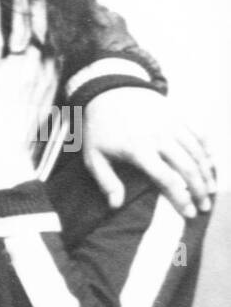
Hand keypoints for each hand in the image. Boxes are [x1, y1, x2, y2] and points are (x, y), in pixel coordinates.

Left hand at [0, 0, 56, 191]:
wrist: (7, 149)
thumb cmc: (21, 133)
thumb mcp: (41, 105)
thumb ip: (42, 86)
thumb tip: (43, 81)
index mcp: (50, 73)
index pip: (51, 36)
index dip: (49, 13)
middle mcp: (38, 66)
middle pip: (42, 23)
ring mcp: (17, 68)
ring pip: (22, 26)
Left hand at [83, 88, 215, 216]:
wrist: (110, 92)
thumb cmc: (100, 129)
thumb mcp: (94, 156)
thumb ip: (106, 182)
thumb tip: (115, 205)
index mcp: (139, 149)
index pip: (167, 178)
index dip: (181, 198)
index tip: (188, 213)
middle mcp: (160, 137)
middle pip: (189, 167)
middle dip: (199, 190)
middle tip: (203, 207)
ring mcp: (172, 125)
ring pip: (198, 152)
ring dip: (208, 174)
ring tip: (210, 192)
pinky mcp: (179, 116)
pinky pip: (200, 135)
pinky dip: (208, 151)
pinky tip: (211, 165)